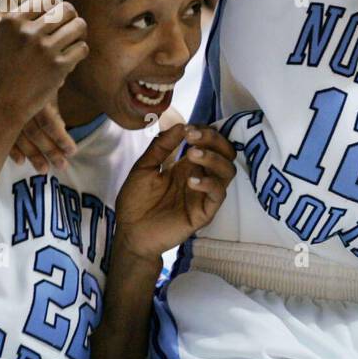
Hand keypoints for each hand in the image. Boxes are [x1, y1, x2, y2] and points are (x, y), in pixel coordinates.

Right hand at [0, 0, 76, 171]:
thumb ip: (7, 0)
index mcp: (12, 20)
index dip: (55, 5)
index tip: (52, 16)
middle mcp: (28, 32)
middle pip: (67, 9)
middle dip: (70, 16)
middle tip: (66, 26)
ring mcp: (45, 50)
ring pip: (78, 26)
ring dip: (78, 32)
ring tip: (71, 39)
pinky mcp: (59, 68)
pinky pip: (82, 48)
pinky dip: (80, 51)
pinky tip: (70, 56)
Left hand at [114, 124, 236, 260]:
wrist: (130, 233)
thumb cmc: (136, 201)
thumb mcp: (144, 167)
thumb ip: (161, 147)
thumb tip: (181, 125)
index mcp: (187, 165)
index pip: (210, 143)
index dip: (205, 132)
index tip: (188, 128)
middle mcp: (200, 176)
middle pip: (225, 154)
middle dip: (214, 140)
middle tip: (194, 136)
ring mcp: (204, 194)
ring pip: (227, 171)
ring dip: (214, 158)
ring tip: (193, 154)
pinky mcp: (205, 212)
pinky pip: (218, 195)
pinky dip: (210, 183)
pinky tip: (192, 180)